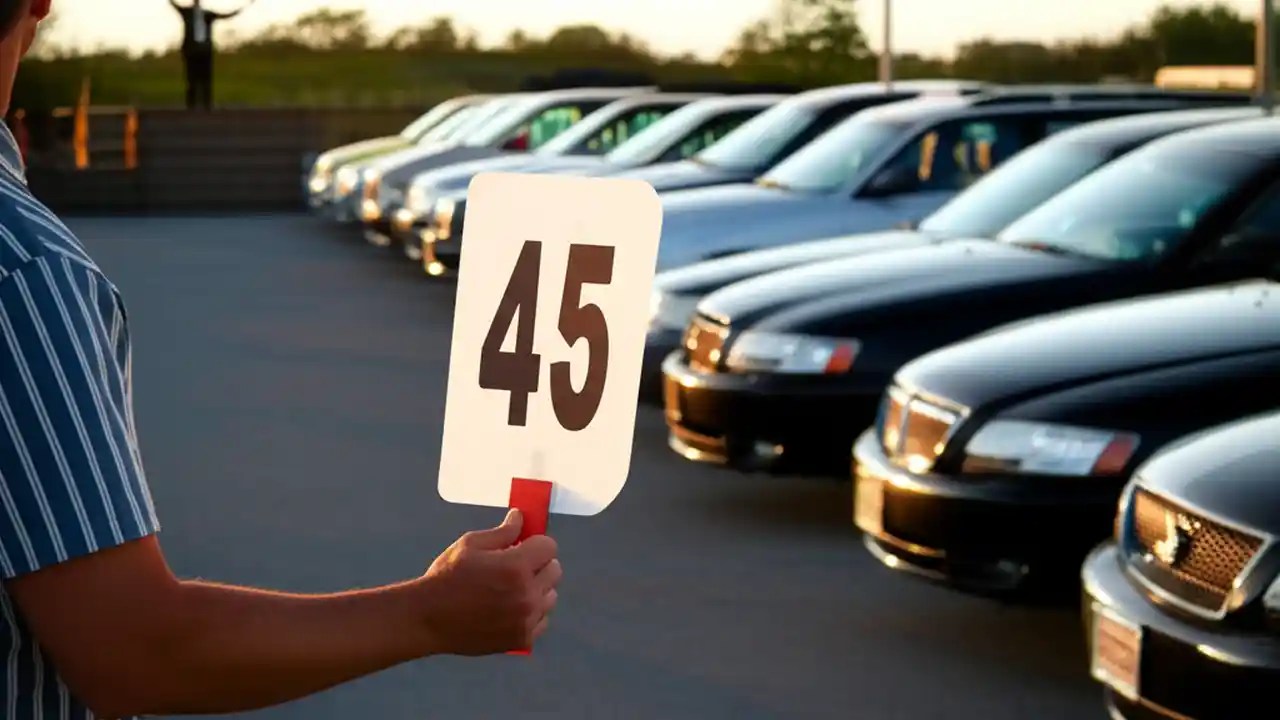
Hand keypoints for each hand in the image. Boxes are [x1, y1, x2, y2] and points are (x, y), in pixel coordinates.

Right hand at [418, 510, 560, 655]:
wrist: (427, 619)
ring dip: (537, 590)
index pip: (549, 547)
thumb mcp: (470, 545)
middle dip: (538, 564)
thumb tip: (521, 517)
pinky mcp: (521, 639)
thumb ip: (502, 532)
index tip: (523, 546)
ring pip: (550, 597)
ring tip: (510, 590)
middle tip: (517, 567)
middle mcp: (527, 593)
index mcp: (516, 566)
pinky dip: (531, 615)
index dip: (535, 543)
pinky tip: (510, 610)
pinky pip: (541, 620)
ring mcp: (526, 619)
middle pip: (554, 571)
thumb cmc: (446, 577)